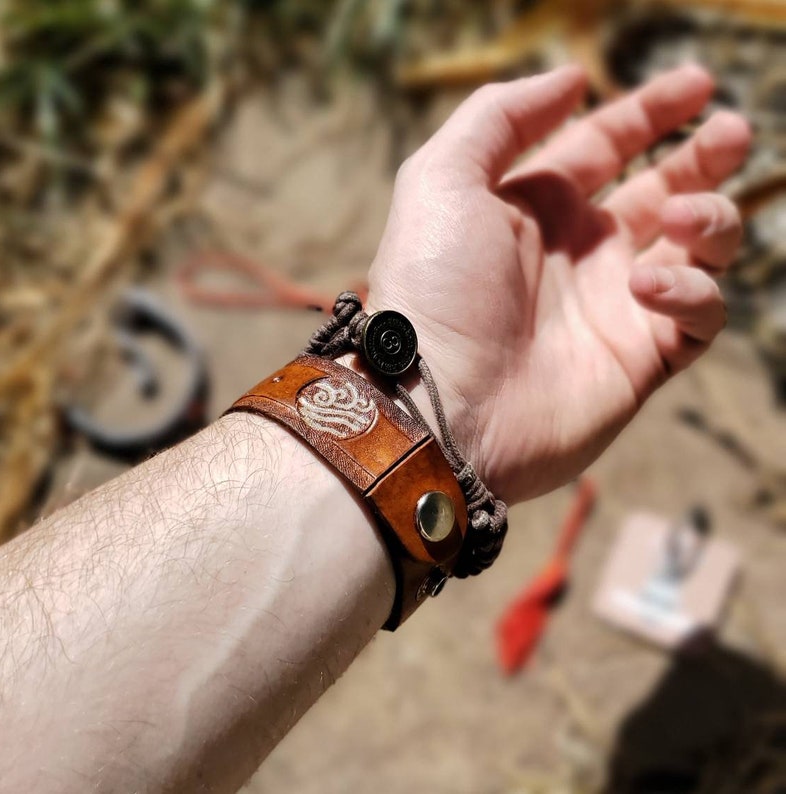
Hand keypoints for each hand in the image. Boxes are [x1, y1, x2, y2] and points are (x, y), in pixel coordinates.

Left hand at [366, 65, 750, 501]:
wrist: (439, 405)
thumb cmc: (433, 292)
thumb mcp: (441, 180)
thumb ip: (500, 118)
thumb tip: (573, 77)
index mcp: (535, 211)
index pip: (603, 147)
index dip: (649, 112)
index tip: (696, 84)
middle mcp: (579, 255)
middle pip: (662, 191)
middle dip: (702, 159)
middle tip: (728, 133)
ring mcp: (612, 308)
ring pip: (698, 249)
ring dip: (710, 219)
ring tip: (685, 218)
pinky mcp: (638, 360)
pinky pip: (699, 315)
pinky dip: (691, 290)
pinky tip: (647, 286)